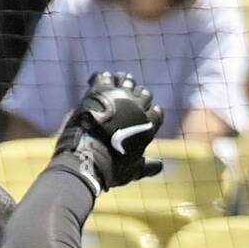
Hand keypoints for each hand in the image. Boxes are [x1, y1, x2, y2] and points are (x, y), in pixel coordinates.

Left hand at [54, 71, 163, 192]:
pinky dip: (100, 78)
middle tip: (127, 102)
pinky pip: (103, 77)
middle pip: (143, 93)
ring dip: (122, 83)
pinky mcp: (101, 91)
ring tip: (113, 89)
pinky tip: (94, 84)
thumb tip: (160, 166)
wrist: (88, 158)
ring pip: (126, 80)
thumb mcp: (133, 170)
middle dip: (137, 96)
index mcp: (149, 125)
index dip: (150, 113)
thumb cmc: (112, 167)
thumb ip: (148, 167)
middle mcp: (138, 107)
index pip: (156, 112)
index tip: (142, 116)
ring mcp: (120, 97)